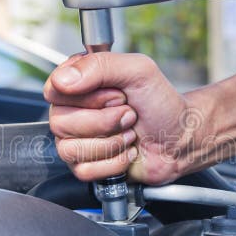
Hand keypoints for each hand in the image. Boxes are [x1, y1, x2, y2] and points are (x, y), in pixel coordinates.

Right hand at [45, 53, 200, 183]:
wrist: (180, 137)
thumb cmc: (160, 103)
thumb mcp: (138, 70)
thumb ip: (100, 65)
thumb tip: (63, 80)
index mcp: (79, 83)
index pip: (55, 89)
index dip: (87, 96)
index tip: (117, 94)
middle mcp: (72, 110)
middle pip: (60, 122)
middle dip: (105, 121)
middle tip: (129, 114)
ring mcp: (76, 139)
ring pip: (70, 149)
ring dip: (111, 143)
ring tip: (129, 133)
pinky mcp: (85, 164)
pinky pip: (84, 169)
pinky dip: (114, 162)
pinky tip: (127, 152)